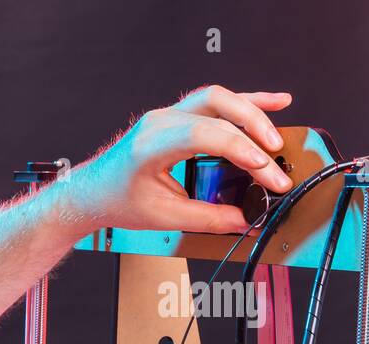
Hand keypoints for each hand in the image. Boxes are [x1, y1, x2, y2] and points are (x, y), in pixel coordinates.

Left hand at [68, 85, 294, 233]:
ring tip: (276, 136)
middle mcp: (159, 122)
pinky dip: (245, 103)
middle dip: (253, 132)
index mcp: (150, 145)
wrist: (91, 193)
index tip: (263, 169)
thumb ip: (208, 219)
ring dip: (252, 113)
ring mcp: (166, 116)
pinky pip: (214, 102)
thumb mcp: (163, 216)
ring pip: (217, 98)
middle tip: (273, 159)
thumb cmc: (117, 202)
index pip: (204, 134)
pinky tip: (274, 102)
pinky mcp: (174, 117)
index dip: (239, 149)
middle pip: (217, 108)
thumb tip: (246, 221)